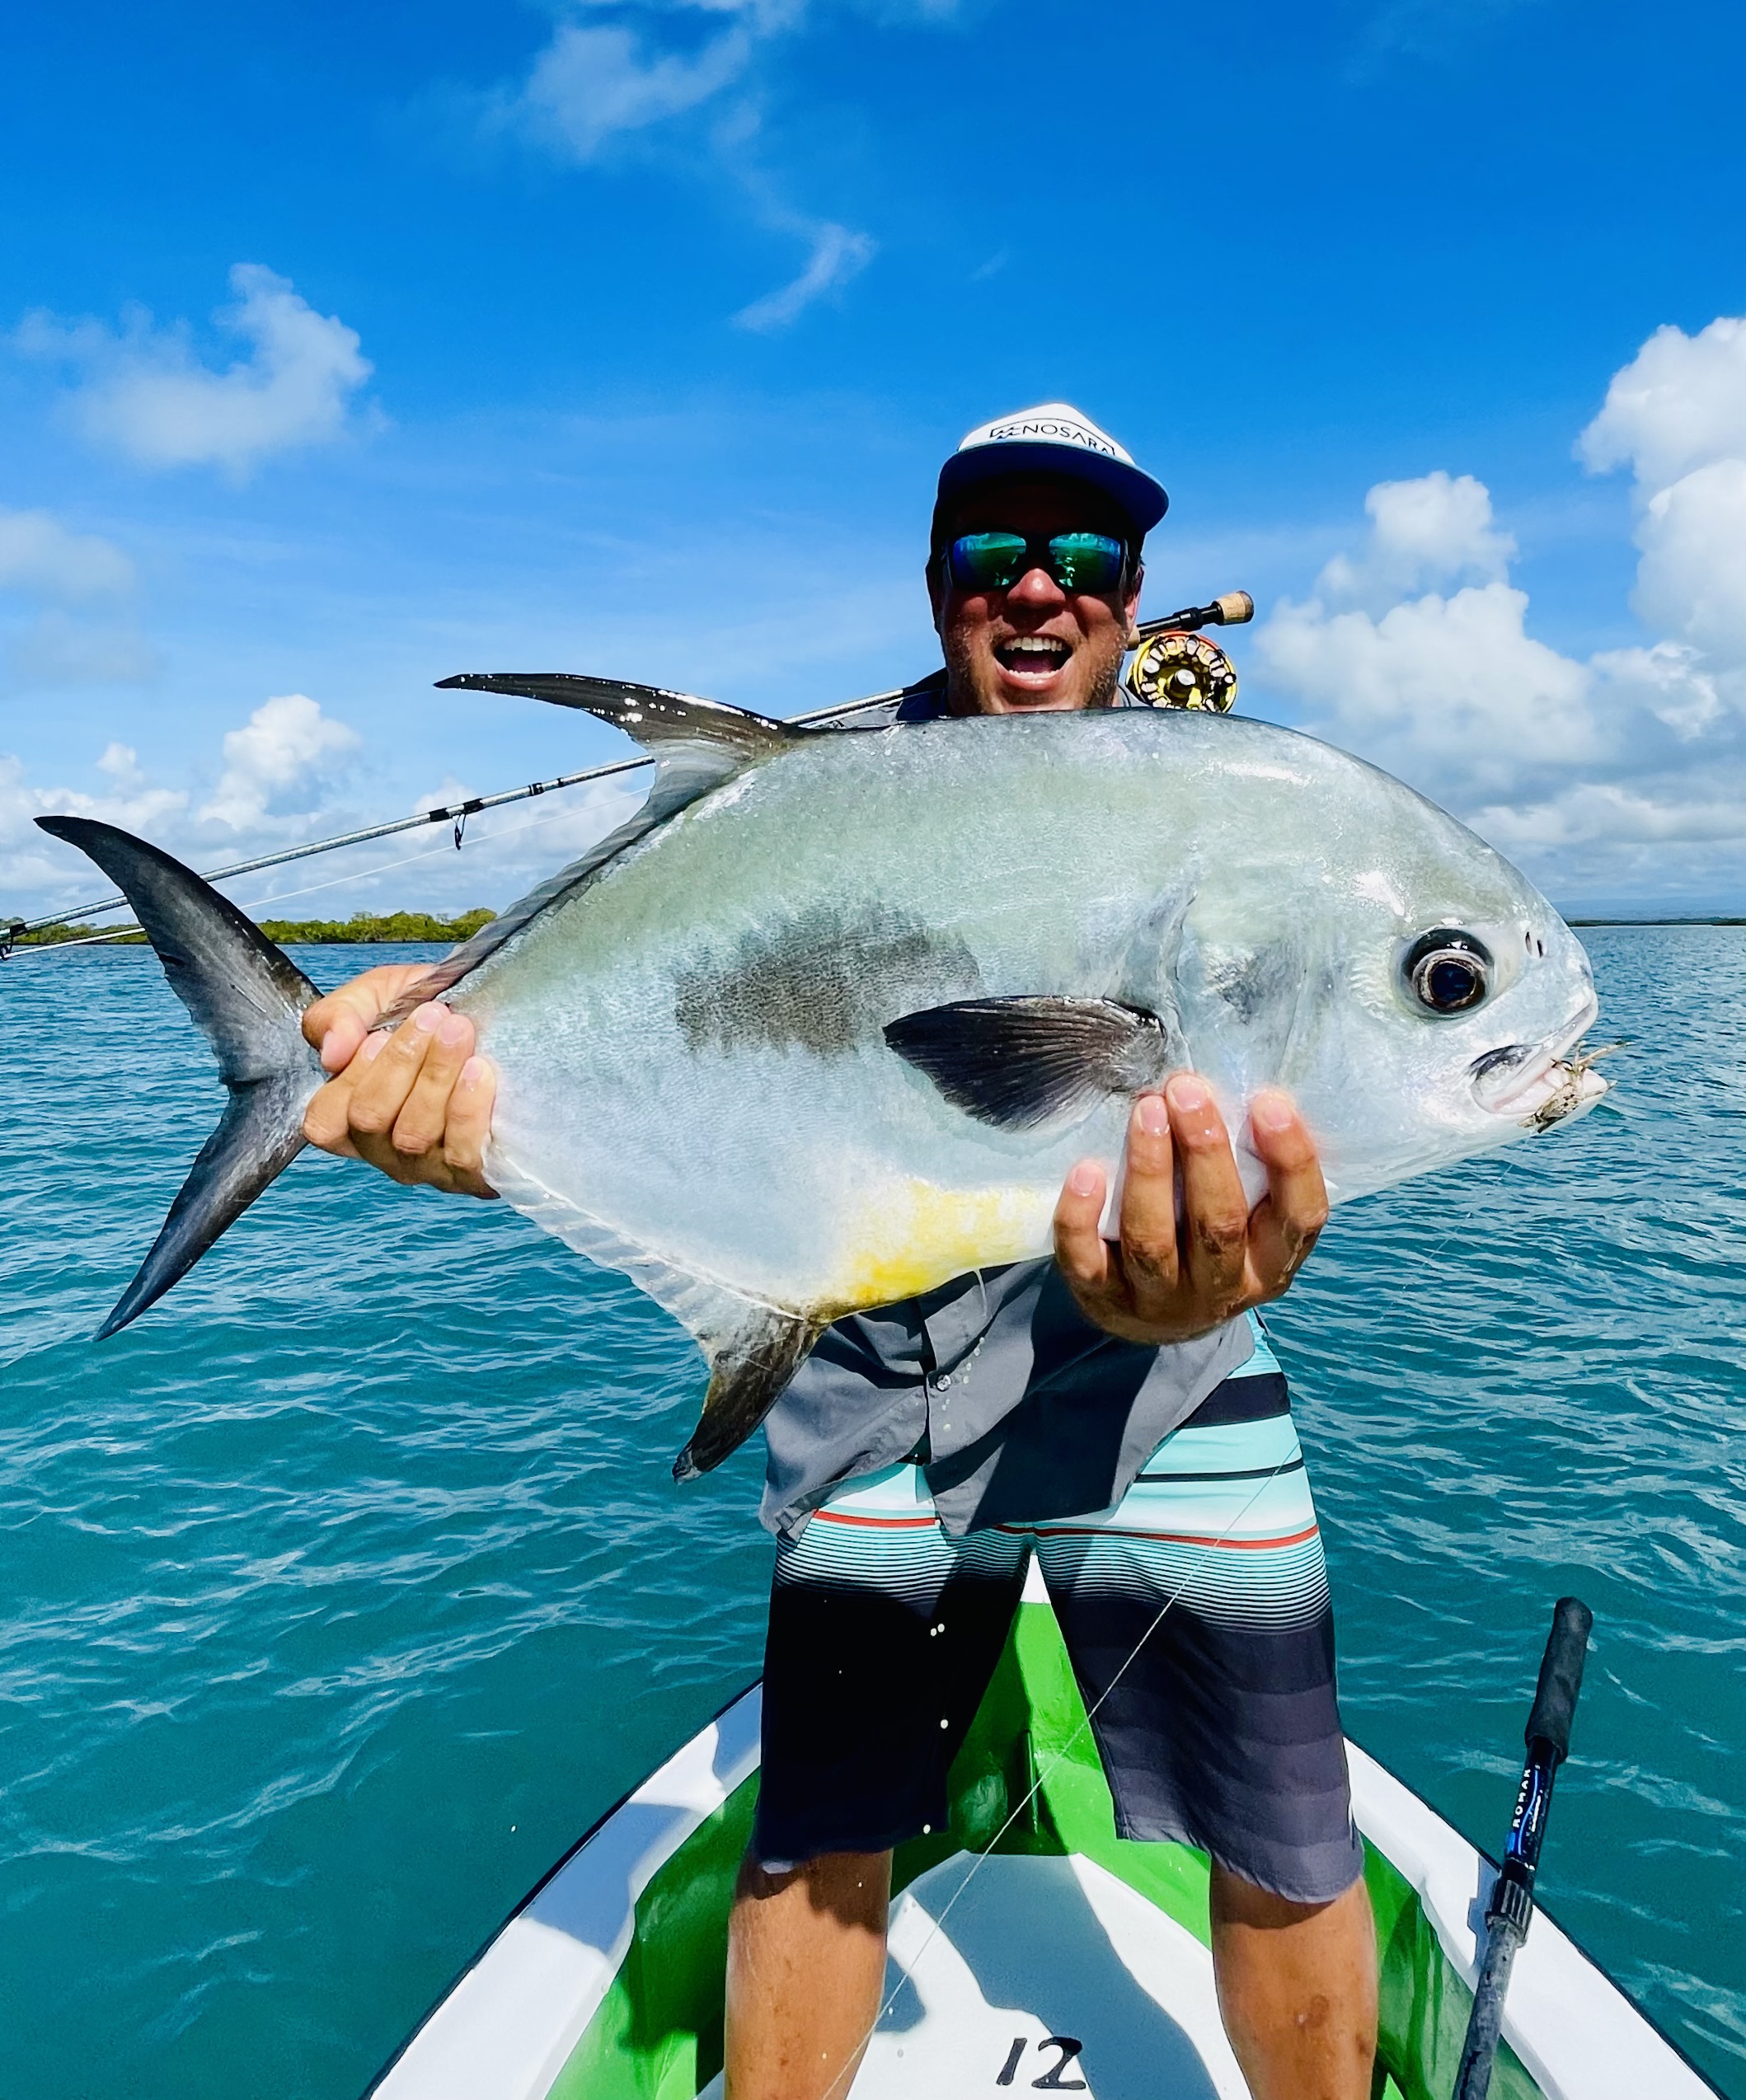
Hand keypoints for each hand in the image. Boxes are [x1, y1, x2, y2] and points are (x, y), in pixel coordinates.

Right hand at [300, 965, 497, 1197]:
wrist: (500, 1015)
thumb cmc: (430, 1013)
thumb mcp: (376, 997)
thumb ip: (337, 1017)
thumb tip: (332, 1053)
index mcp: (350, 1117)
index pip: (325, 1121)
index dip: (350, 1079)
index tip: (379, 1034)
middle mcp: (383, 1150)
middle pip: (369, 1120)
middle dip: (400, 1063)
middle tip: (434, 1017)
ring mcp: (427, 1167)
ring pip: (414, 1135)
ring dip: (436, 1077)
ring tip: (460, 1032)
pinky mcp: (473, 1174)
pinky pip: (461, 1155)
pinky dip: (467, 1110)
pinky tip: (480, 1070)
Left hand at [1052, 1074, 1325, 1344]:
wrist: (1154, 1318)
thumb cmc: (1206, 1237)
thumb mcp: (1248, 1214)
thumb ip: (1250, 1166)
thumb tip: (1238, 1079)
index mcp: (1271, 1262)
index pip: (1300, 1216)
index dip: (1290, 1161)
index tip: (1269, 1102)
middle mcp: (1222, 1286)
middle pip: (1219, 1224)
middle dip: (1205, 1151)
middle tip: (1186, 1090)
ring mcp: (1161, 1299)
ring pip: (1153, 1241)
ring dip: (1149, 1171)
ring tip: (1145, 1111)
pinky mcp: (1105, 1300)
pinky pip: (1088, 1262)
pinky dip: (1082, 1217)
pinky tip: (1086, 1171)